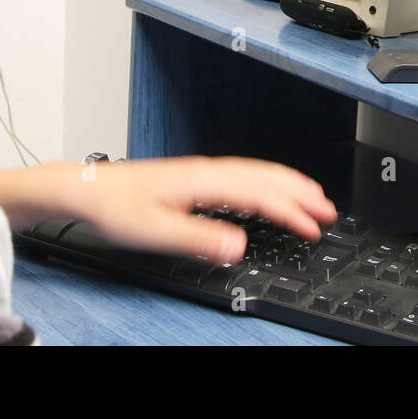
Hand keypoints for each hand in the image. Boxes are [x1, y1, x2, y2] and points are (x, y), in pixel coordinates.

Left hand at [67, 156, 337, 263]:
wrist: (88, 189)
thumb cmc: (117, 207)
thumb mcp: (157, 231)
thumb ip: (200, 239)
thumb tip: (238, 247)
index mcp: (204, 181)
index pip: (260, 194)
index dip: (291, 211)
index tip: (314, 226)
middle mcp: (208, 171)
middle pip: (266, 176)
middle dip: (301, 192)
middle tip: (329, 209)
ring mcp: (203, 171)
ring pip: (257, 171)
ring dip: (288, 183)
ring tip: (313, 196)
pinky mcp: (197, 176)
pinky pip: (244, 173)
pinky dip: (267, 180)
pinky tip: (269, 189)